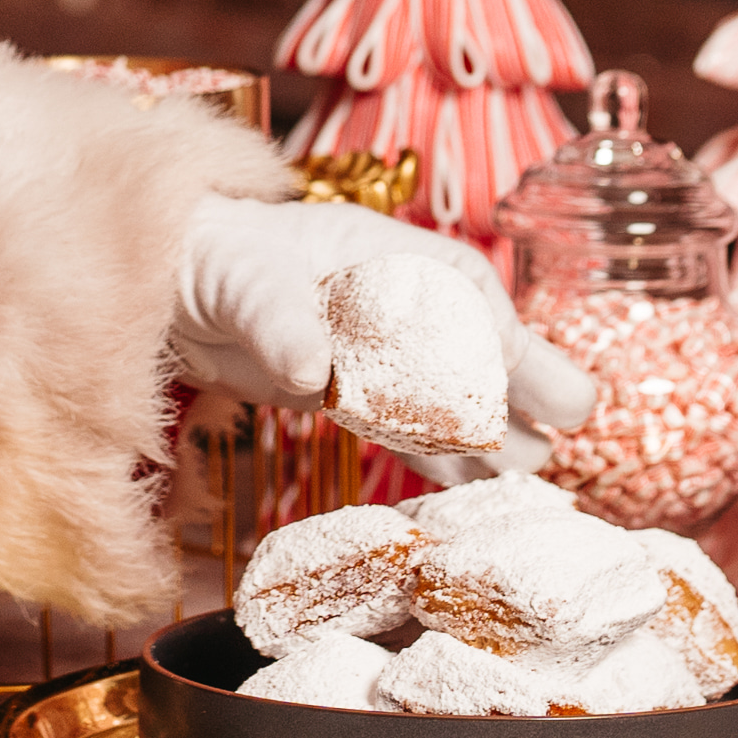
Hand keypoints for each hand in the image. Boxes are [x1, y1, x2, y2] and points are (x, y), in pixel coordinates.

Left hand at [167, 198, 600, 473]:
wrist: (161, 284)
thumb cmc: (209, 256)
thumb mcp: (244, 281)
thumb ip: (279, 320)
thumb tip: (310, 365)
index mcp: (384, 254)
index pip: (464, 293)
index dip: (507, 336)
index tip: (545, 376)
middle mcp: (389, 302)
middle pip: (470, 345)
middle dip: (521, 386)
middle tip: (576, 427)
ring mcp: (368, 349)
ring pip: (444, 393)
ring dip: (487, 429)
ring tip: (537, 476)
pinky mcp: (340, 390)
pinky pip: (402, 425)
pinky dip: (435, 453)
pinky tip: (472, 482)